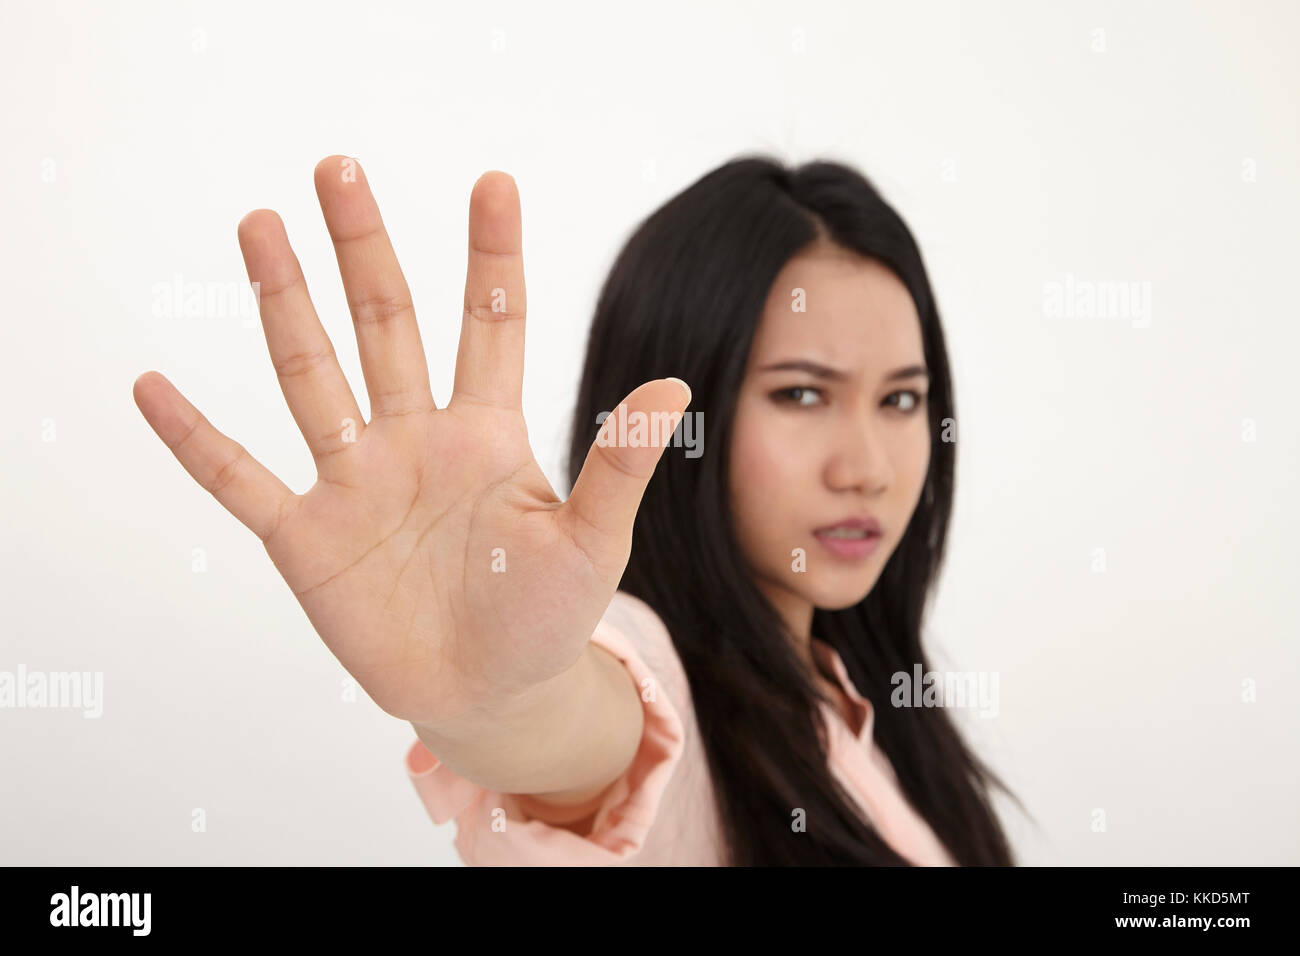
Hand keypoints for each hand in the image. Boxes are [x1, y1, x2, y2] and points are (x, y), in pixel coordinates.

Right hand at [133, 156, 690, 727]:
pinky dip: (195, 439)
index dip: (492, 255)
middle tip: (338, 167)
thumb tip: (674, 385)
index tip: (494, 182)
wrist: (490, 695)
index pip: (489, 324)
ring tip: (258, 225)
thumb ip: (619, 467)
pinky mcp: (306, 537)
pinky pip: (240, 479)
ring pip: (312, 375)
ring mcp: (355, 483)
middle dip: (364, 249)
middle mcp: (414, 439)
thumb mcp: (592, 541)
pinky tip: (151, 386)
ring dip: (284, 304)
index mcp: (486, 433)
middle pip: (385, 324)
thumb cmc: (546, 616)